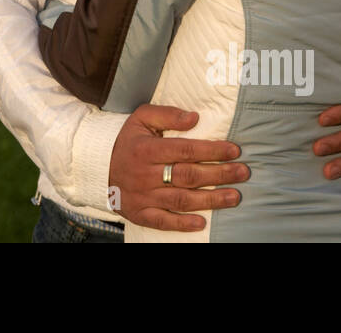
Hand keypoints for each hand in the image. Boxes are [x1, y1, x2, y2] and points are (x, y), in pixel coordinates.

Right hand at [108, 104, 247, 230]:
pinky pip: (163, 221)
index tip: (234, 151)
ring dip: (211, 200)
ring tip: (235, 197)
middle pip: (189, 176)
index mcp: (147, 149)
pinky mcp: (140, 213)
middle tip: (243, 173)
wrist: (97, 166)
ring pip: (182, 200)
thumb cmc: (127, 140)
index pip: (186, 150)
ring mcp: (143, 196)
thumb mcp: (141, 118)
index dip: (212, 151)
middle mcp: (146, 174)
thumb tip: (194, 117)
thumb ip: (167, 115)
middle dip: (220, 174)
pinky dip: (183, 224)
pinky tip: (202, 222)